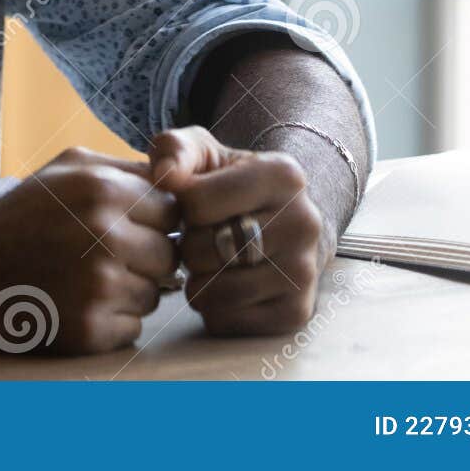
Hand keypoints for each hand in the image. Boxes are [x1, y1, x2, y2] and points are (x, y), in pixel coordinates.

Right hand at [0, 147, 179, 354]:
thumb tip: (181, 179)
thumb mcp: (67, 168)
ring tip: (81, 279)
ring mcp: (97, 285)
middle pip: (171, 257)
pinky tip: (73, 304)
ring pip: (154, 296)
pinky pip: (132, 329)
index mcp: (104, 189)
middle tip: (101, 257)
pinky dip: (110, 323)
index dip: (153, 222)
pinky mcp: (87, 329)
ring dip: (129, 292)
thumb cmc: (17, 213)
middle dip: (145, 259)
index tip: (125, 226)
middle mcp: (105, 234)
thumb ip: (127, 168)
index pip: (174, 212)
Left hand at [149, 126, 329, 335]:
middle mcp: (303, 223)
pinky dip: (211, 308)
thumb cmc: (231, 184)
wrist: (284, 220)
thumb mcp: (204, 152)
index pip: (197, 202)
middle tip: (203, 236)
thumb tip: (165, 175)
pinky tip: (225, 284)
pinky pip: (224, 321)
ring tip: (211, 260)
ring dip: (196, 280)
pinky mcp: (296, 313)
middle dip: (188, 245)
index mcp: (283, 175)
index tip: (194, 202)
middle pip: (202, 250)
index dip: (181, 206)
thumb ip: (174, 149)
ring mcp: (304, 272)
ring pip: (212, 292)